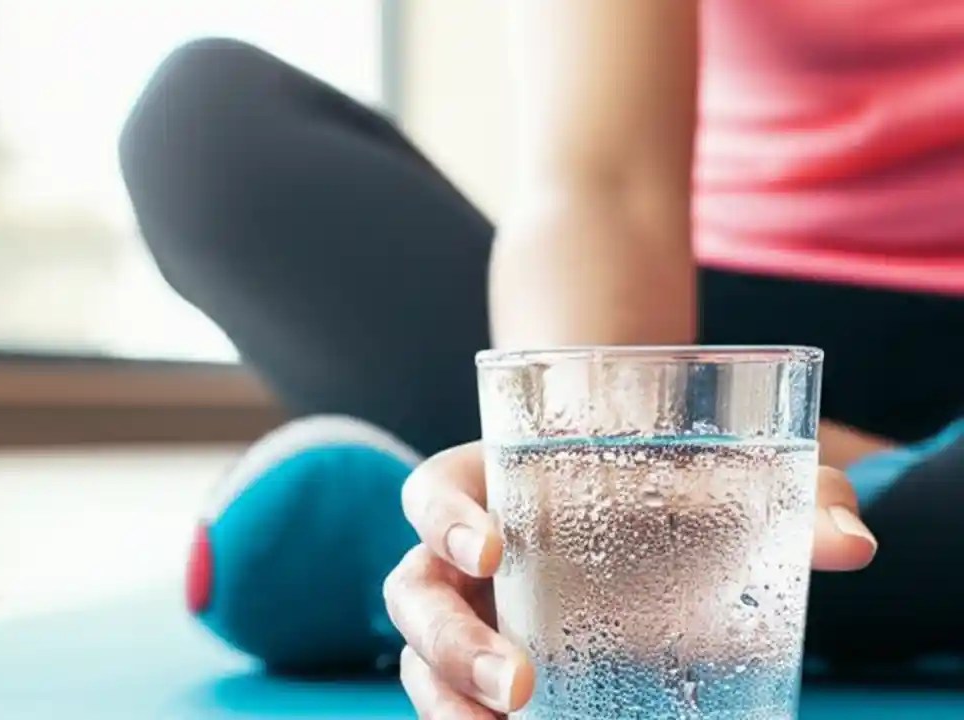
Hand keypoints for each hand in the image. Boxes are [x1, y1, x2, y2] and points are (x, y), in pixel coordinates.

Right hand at [383, 441, 878, 717]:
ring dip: (447, 701)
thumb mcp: (719, 478)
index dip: (445, 519)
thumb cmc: (665, 479)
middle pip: (413, 592)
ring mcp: (470, 614)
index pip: (430, 493)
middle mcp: (459, 553)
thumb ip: (787, 494)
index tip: (494, 548)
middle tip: (517, 685)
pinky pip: (452, 698)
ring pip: (418, 657)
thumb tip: (852, 544)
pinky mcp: (487, 665)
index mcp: (487, 485)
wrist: (646, 507)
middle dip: (450, 643)